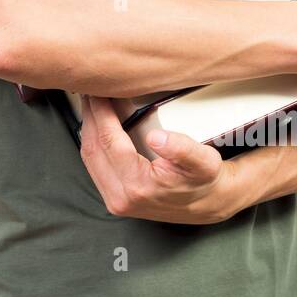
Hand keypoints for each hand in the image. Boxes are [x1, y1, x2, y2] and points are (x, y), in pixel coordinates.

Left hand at [78, 95, 240, 224]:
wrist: (207, 204)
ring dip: (88, 129)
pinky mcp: (114, 199)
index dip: (101, 113)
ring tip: (92, 106)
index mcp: (138, 185)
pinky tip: (97, 128)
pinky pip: (94, 167)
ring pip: (89, 158)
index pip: (108, 141)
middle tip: (91, 93)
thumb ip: (182, 148)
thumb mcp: (204, 161)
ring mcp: (115, 201)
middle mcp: (121, 197)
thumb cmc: (204, 180)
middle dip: (90, 117)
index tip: (99, 93)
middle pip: (93, 149)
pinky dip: (93, 144)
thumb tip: (156, 137)